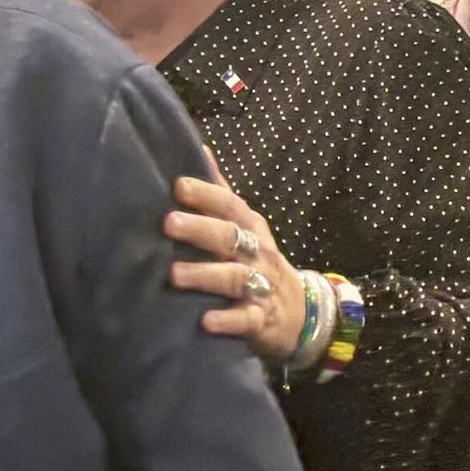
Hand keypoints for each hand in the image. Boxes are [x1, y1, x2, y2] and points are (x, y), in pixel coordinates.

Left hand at [165, 173, 307, 360]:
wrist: (300, 313)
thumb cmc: (259, 262)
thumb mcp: (247, 227)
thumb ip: (221, 194)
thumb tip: (200, 149)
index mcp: (251, 228)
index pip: (230, 206)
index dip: (206, 195)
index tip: (179, 186)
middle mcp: (256, 254)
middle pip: (230, 237)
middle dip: (200, 229)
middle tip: (169, 223)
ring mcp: (261, 287)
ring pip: (234, 278)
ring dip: (205, 275)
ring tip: (174, 274)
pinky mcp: (260, 320)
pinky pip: (246, 320)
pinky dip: (227, 320)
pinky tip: (205, 321)